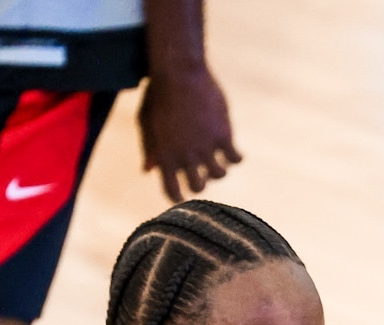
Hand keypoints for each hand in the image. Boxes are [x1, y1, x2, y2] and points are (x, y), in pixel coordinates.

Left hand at [139, 65, 240, 198]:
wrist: (178, 70)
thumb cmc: (159, 94)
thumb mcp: (148, 122)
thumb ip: (149, 148)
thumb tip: (146, 171)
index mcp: (165, 156)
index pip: (172, 191)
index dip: (178, 196)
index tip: (182, 194)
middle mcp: (186, 156)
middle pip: (198, 187)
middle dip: (200, 182)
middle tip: (202, 173)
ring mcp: (206, 147)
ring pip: (219, 174)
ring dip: (219, 170)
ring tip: (220, 161)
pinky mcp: (223, 135)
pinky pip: (235, 158)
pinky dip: (236, 157)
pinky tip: (234, 152)